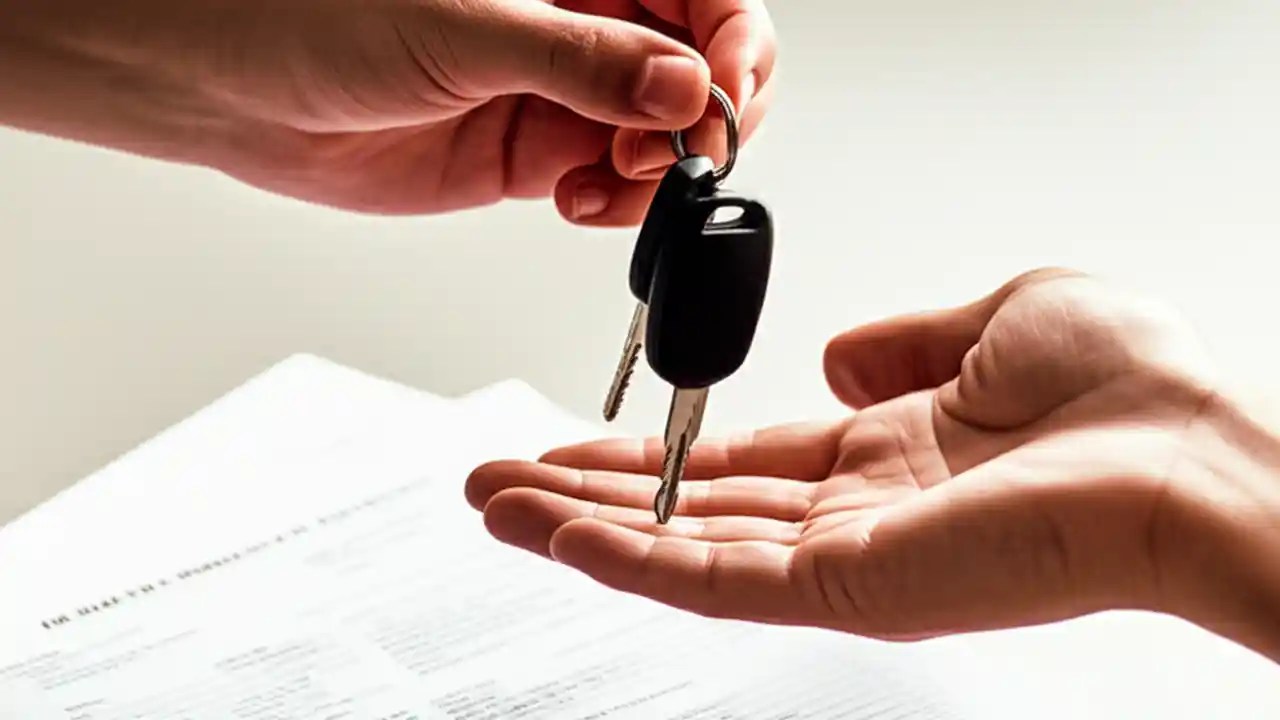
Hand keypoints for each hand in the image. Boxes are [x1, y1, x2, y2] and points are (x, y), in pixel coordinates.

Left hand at [2, 0, 774, 220]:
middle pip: (696, 70)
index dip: (733, 45)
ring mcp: (557, 94)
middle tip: (677, 151)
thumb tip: (683, 86)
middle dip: (703, 116)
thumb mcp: (462, 27)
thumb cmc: (316, 16)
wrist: (235, 86)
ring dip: (660, 170)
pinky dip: (616, 204)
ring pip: (658, 136)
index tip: (724, 94)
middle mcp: (577, 26)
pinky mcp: (530, 155)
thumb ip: (580, 62)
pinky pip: (608, 183)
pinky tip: (582, 202)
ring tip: (615, 180)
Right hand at [467, 268, 1279, 660]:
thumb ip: (904, 340)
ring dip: (581, 528)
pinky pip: (715, 580)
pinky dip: (632, 559)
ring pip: (683, 548)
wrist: (1187, 455)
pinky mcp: (846, 589)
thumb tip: (839, 356)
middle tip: (499, 482)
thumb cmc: (1127, 391)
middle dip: (586, 494)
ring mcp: (844, 559)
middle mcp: (855, 513)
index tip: (583, 443)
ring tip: (496, 507)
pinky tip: (561, 538)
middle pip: (690, 507)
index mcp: (889, 453)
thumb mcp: (1000, 316)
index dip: (657, 451)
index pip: (742, 459)